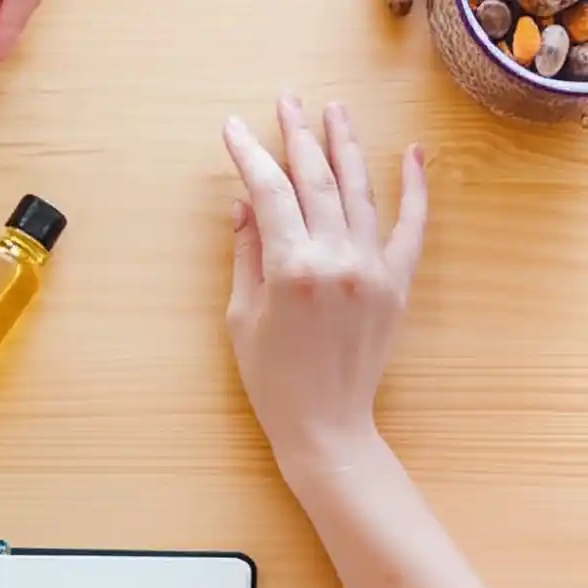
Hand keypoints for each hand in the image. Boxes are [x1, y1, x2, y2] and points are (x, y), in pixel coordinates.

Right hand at [222, 96, 426, 475]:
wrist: (325, 424)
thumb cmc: (272, 378)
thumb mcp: (242, 315)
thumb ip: (246, 253)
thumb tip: (246, 203)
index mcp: (290, 269)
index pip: (268, 192)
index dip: (249, 155)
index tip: (234, 129)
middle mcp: (336, 260)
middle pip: (316, 179)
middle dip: (297, 135)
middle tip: (286, 102)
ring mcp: (372, 269)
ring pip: (360, 191)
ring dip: (346, 147)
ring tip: (334, 112)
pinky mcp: (396, 284)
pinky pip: (410, 227)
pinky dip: (414, 188)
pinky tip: (412, 154)